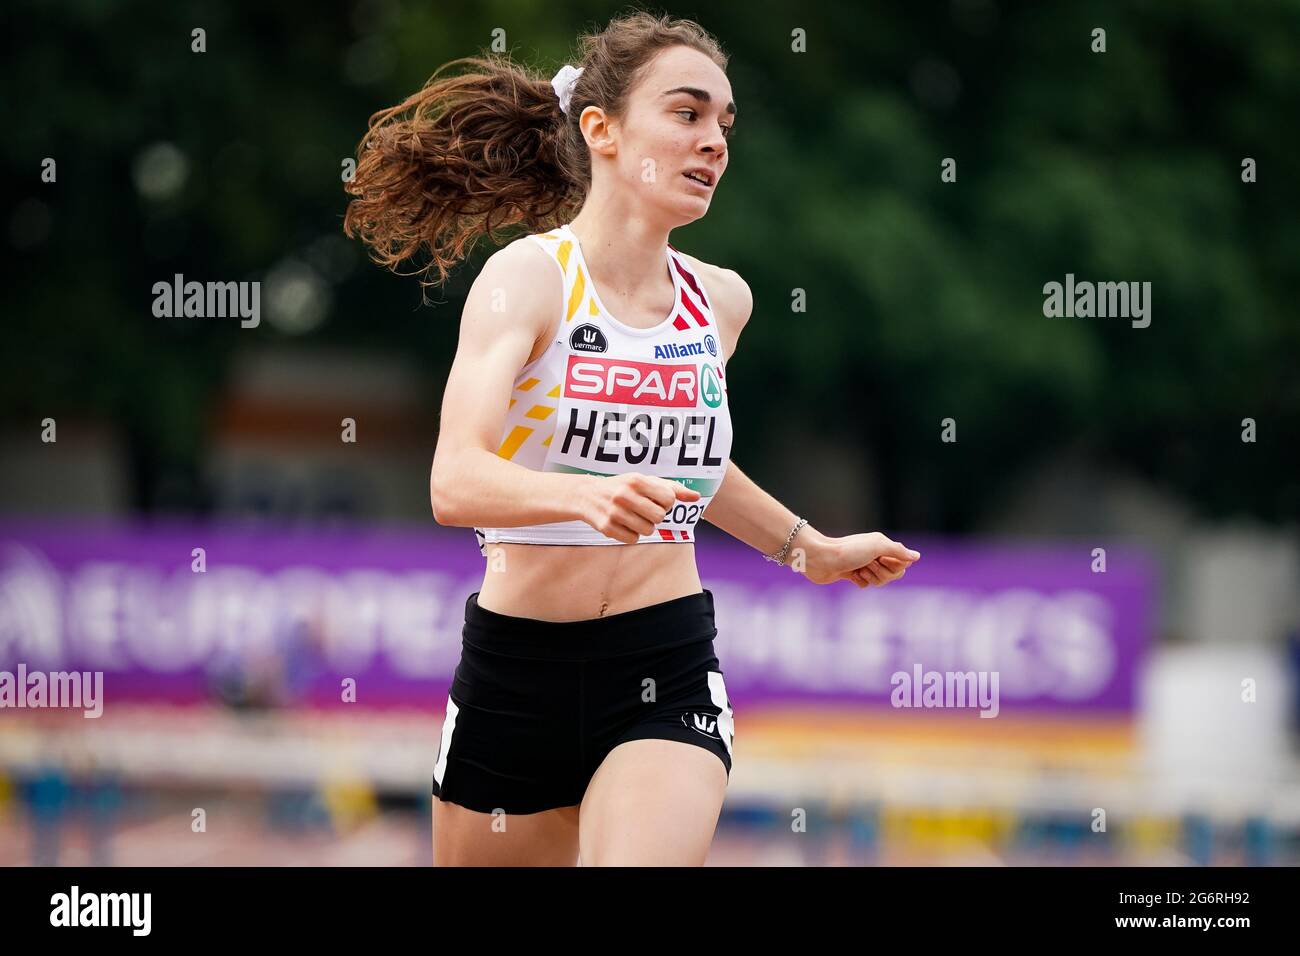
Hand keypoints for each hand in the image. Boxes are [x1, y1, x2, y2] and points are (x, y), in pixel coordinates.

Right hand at [581, 473, 700, 543]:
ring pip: (648, 530)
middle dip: (655, 516)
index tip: (656, 500)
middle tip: (644, 510)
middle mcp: (624, 495)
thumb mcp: (645, 481)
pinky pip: (633, 539)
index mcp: (636, 480)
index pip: (669, 499)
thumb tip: (696, 497)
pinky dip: (631, 535)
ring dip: (644, 526)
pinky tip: (623, 524)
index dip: (666, 503)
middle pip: (660, 517)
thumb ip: (672, 488)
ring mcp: (614, 512)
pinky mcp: (606, 527)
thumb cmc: (623, 487)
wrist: (587, 495)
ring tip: (633, 517)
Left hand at [802, 531, 919, 587]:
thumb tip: (917, 557)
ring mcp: (864, 564)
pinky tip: (851, 575)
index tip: (880, 558)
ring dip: (871, 577)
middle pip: (893, 574)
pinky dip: (860, 582)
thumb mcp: (877, 547)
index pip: (903, 562)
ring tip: (858, 570)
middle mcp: (875, 554)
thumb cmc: (848, 551)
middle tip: (868, 565)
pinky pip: (866, 585)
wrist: (821, 558)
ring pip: (880, 581)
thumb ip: (898, 551)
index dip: (895, 565)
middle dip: (882, 573)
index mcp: (882, 545)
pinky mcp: (853, 574)